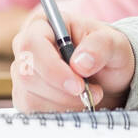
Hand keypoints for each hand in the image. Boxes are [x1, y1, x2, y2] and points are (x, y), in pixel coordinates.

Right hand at [11, 9, 135, 111]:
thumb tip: (80, 62)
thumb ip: (100, 46)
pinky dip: (60, 113)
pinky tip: (76, 104)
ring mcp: (23, 74)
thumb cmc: (107, 53)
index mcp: (43, 23)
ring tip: (89, 96)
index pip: (32, 44)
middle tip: (94, 92)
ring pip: (31, 98)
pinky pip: (35, 113)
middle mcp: (27, 48)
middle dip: (63, 92)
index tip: (79, 85)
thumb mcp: (114, 44)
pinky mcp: (25, 97)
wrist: (108, 76)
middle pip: (28, 75)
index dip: (52, 68)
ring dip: (65, 104)